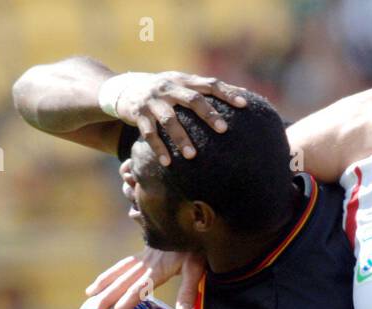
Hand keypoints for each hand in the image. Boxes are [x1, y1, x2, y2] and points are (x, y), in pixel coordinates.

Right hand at [85, 249, 204, 308]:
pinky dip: (111, 273)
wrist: (189, 221)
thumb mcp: (196, 269)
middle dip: (105, 298)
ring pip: (118, 271)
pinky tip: (105, 279)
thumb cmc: (195, 247)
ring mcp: (142, 257)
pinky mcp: (144, 253)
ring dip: (103, 284)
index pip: (136, 291)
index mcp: (156, 270)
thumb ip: (187, 291)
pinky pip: (123, 264)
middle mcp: (145, 264)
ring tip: (89, 294)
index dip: (125, 306)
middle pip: (121, 283)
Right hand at [113, 71, 246, 165]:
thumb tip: (245, 96)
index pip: (209, 84)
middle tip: (223, 129)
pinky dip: (158, 148)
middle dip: (208, 114)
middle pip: (192, 100)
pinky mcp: (139, 114)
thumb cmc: (165, 91)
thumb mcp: (183, 85)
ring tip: (192, 155)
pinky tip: (167, 163)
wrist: (126, 88)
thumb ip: (207, 91)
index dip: (227, 93)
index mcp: (185, 81)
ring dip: (180, 137)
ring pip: (169, 119)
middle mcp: (170, 88)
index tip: (244, 104)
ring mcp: (154, 101)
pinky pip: (149, 133)